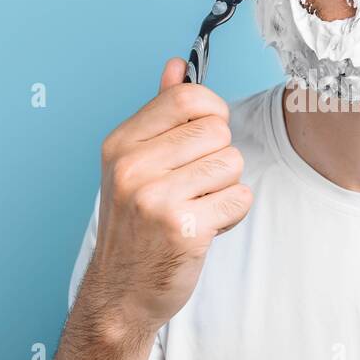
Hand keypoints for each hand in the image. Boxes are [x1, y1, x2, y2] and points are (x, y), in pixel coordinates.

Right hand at [85, 58, 252, 329]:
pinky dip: (231, 214)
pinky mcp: (184, 229)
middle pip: (217, 130)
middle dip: (218, 157)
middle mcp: (133, 168)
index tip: (204, 136)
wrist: (121, 293)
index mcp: (120, 144)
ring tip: (196, 207)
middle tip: (194, 185)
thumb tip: (177, 66)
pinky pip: (239, 198)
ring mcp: (157, 199)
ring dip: (225, 188)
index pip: (187, 98)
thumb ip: (159, 112)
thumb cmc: (135, 225)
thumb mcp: (134, 164)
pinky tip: (204, 227)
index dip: (211, 114)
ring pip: (232, 164)